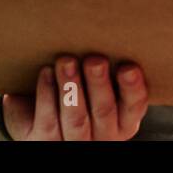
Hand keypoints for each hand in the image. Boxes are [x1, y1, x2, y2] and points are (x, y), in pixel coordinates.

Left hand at [2, 55, 148, 139]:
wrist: (38, 114)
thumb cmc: (79, 90)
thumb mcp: (99, 83)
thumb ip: (108, 68)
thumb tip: (109, 30)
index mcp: (124, 121)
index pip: (134, 106)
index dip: (133, 88)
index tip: (128, 67)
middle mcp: (103, 137)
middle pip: (104, 111)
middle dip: (99, 84)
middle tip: (95, 60)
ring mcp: (74, 142)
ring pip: (76, 118)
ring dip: (72, 87)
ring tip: (66, 61)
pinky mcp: (44, 142)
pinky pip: (48, 121)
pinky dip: (47, 95)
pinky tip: (46, 72)